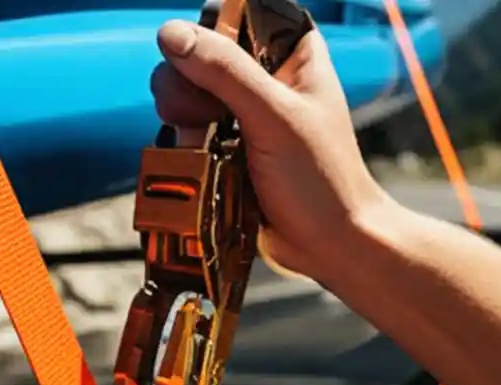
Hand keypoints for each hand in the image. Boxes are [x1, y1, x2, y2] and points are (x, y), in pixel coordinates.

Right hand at [151, 20, 394, 278]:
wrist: (330, 245)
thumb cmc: (320, 180)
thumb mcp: (272, 117)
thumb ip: (224, 71)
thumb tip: (170, 34)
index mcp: (293, 52)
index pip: (238, 16)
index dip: (211, 34)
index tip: (201, 65)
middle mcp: (269, 77)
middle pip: (203, 54)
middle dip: (187, 82)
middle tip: (194, 113)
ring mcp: (247, 113)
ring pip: (190, 92)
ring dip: (183, 115)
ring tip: (198, 142)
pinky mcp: (230, 146)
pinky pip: (191, 129)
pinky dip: (185, 140)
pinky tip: (195, 156)